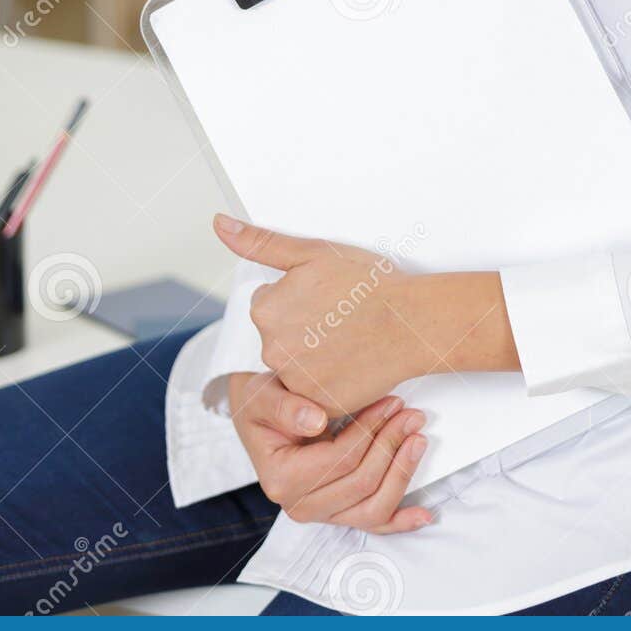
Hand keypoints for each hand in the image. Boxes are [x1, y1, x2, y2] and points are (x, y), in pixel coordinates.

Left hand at [213, 214, 519, 416]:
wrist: (412, 321)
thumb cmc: (368, 284)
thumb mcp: (312, 252)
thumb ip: (259, 242)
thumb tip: (219, 224)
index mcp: (266, 310)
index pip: (269, 305)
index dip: (298, 298)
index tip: (325, 296)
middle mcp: (272, 349)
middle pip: (278, 337)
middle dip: (303, 327)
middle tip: (339, 318)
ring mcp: (296, 380)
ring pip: (295, 366)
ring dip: (314, 356)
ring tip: (348, 339)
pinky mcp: (318, 405)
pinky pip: (313, 394)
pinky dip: (329, 381)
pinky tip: (351, 363)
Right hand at [227, 371, 432, 531]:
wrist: (261, 417)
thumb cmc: (263, 405)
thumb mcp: (262, 396)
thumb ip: (285, 408)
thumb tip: (315, 420)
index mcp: (282, 479)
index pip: (338, 459)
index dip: (369, 431)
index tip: (390, 402)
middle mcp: (300, 505)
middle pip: (360, 483)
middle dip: (391, 446)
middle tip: (411, 414)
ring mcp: (322, 513)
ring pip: (372, 508)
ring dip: (401, 474)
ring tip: (418, 440)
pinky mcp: (338, 513)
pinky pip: (373, 523)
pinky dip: (401, 520)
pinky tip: (424, 513)